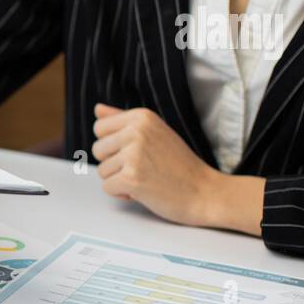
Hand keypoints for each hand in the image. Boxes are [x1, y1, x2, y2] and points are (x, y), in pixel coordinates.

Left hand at [92, 104, 263, 234]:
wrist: (205, 192)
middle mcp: (136, 131)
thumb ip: (123, 120)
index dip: (114, 145)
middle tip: (144, 167)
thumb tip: (98, 109)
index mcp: (142, 117)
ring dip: (119, 180)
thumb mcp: (155, 133)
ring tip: (146, 178)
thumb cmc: (180, 165)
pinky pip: (107, 188)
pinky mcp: (131, 178)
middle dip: (114, 164)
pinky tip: (144, 190)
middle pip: (98, 150)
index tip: (138, 151)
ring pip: (102, 171)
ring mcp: (134, 154)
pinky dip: (122, 194)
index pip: (100, 128)